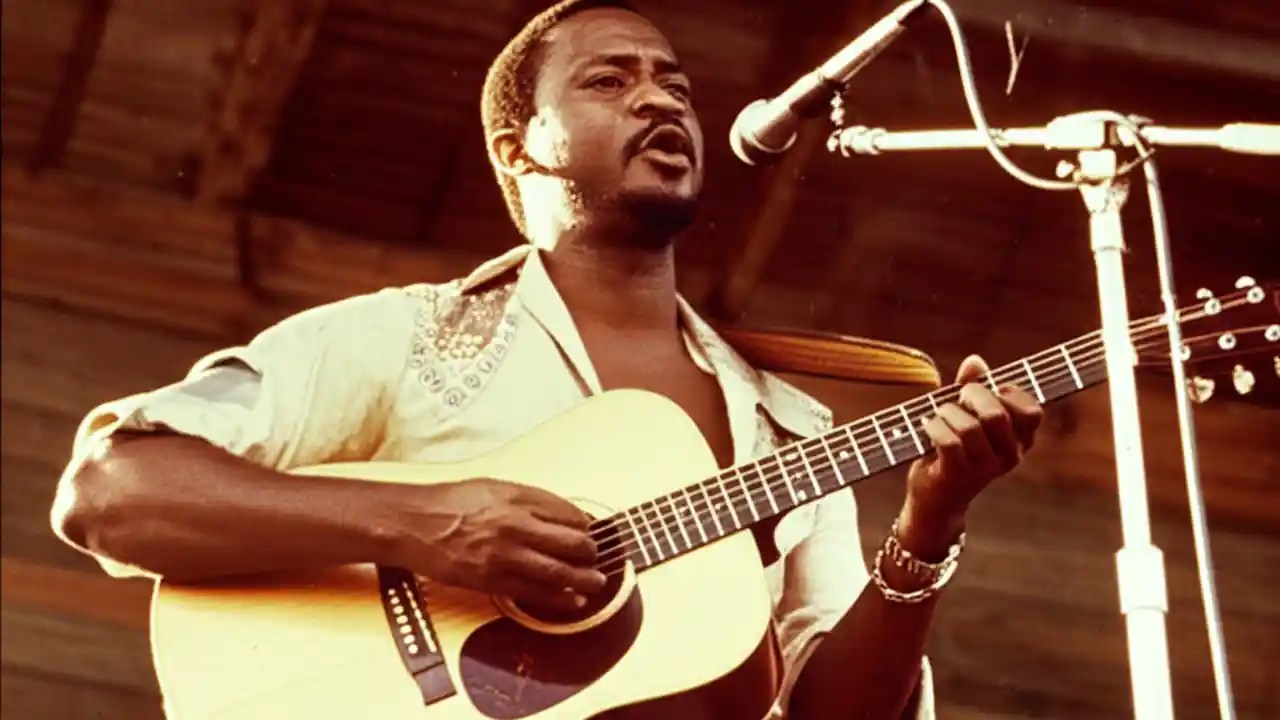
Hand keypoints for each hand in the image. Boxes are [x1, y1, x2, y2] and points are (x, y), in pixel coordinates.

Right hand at [383, 478, 605, 611]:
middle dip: (590, 553)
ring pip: (559, 571)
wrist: (413, 522)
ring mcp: (504, 553)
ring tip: (596, 582)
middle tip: (596, 558)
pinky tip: (573, 601)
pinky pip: (535, 592)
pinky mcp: (491, 579)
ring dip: (584, 579)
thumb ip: (527, 500)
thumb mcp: (493, 487)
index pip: (569, 513)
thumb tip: (560, 514)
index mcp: (518, 497)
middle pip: (572, 542)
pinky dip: (559, 599)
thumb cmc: (448, 503)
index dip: (584, 526)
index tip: (588, 532)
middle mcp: (516, 524)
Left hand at [901, 355, 1042, 554]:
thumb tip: (975, 361)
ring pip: (969, 427)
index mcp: (1019, 441)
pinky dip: (933, 427)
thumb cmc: (953, 451)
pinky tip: (927, 426)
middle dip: (972, 395)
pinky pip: (948, 442)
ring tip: (938, 415)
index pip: (1032, 412)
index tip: (991, 389)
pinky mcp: (957, 476)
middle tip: (957, 397)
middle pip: (997, 414)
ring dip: (947, 412)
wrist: (936, 498)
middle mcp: (1008, 457)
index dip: (1009, 393)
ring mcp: (984, 470)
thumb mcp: (966, 415)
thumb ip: (973, 388)